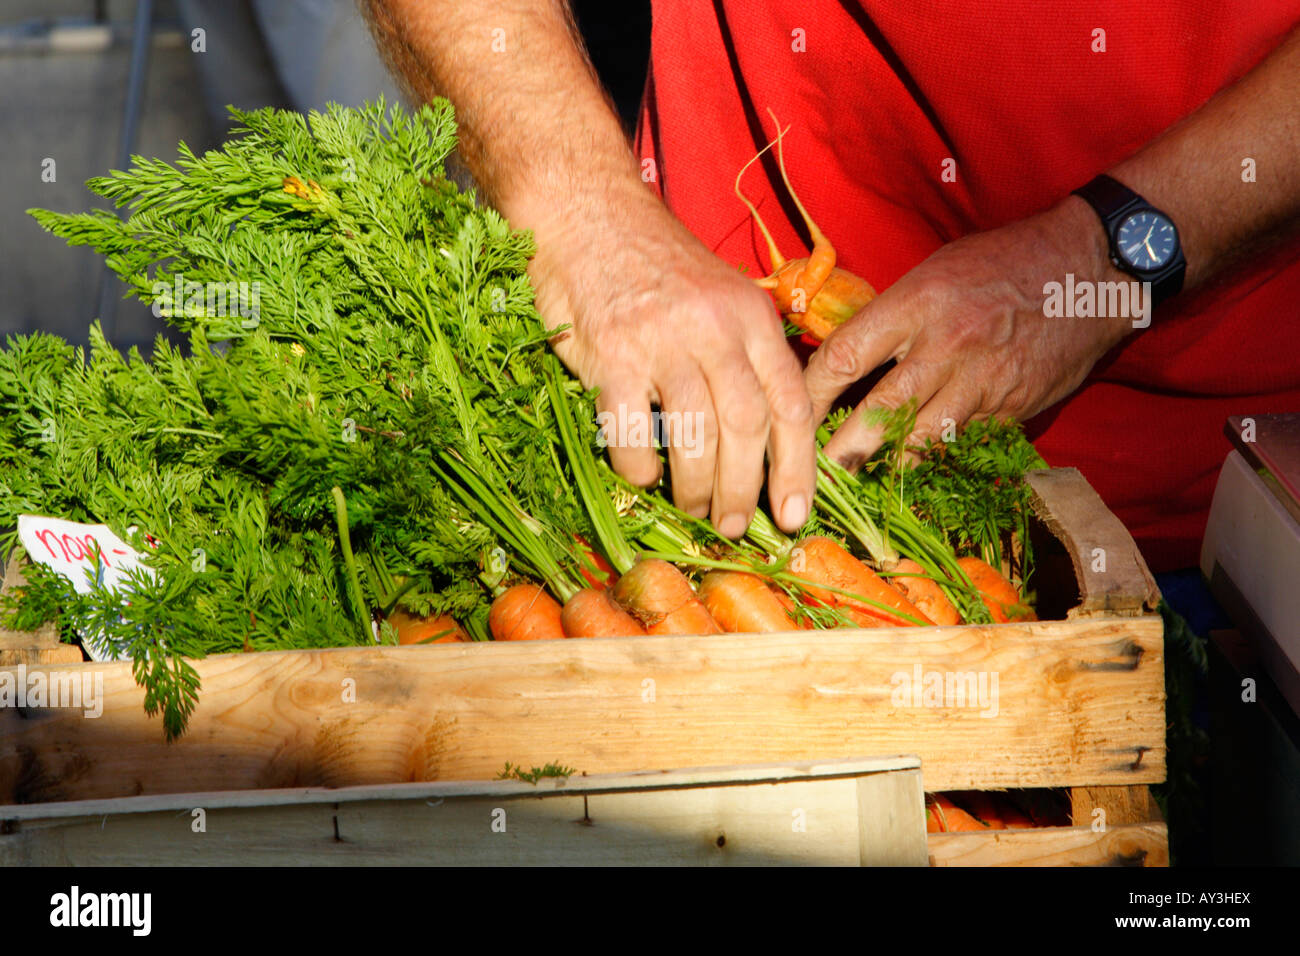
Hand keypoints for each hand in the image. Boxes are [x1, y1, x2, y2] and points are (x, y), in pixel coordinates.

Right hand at [528, 184, 815, 535]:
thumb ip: (748, 355)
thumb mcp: (723, 295)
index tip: (794, 516)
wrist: (586, 213)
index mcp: (751, 318)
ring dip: (696, 489)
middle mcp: (714, 328)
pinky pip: (629, 433)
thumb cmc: (657, 265)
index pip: (790, 405)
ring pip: (694, 436)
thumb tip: (769, 440)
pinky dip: (639, 468)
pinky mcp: (608, 355)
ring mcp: (660, 341)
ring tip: (693, 511)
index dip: (797, 469)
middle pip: (746, 427)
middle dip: (745, 491)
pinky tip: (642, 478)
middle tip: (735, 527)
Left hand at [804, 196, 1135, 468]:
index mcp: (917, 305)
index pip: (844, 357)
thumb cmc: (1003, 263)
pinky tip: (910, 478)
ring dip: (884, 468)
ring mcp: (982, 383)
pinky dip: (934, 462)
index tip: (786, 416)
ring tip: (854, 489)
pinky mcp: (1010, 410)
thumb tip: (839, 360)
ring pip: (919, 442)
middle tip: (808, 478)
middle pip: (878, 412)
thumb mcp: (936, 271)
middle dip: (839, 452)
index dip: (809, 394)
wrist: (1091, 269)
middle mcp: (946, 347)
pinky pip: (962, 445)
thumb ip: (891, 318)